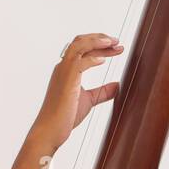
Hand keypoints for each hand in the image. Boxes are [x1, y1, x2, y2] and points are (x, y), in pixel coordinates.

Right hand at [30, 32, 123, 154]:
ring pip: (78, 46)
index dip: (100, 46)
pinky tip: (103, 60)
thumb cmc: (65, 116)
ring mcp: (63, 72)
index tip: (116, 47)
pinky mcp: (66, 80)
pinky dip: (91, 58)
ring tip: (112, 42)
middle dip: (100, 38)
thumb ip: (103, 92)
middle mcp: (63, 67)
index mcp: (67, 70)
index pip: (83, 49)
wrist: (51, 130)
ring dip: (96, 42)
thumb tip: (117, 85)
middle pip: (80, 42)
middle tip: (117, 41)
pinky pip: (78, 62)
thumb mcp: (89, 100)